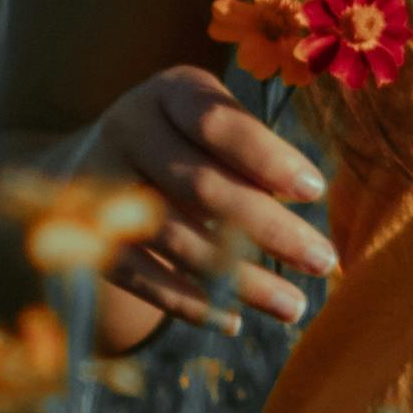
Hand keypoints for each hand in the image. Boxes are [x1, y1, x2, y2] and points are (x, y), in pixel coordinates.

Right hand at [77, 67, 340, 336]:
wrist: (91, 163)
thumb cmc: (187, 140)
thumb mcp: (213, 124)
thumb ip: (250, 152)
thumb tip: (304, 203)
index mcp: (170, 92)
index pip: (217, 123)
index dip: (266, 157)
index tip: (316, 190)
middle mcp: (129, 129)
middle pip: (201, 185)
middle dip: (269, 228)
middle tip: (323, 261)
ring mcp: (101, 184)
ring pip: (177, 239)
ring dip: (240, 278)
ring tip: (293, 307)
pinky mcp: (88, 236)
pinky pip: (143, 277)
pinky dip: (190, 303)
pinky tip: (236, 321)